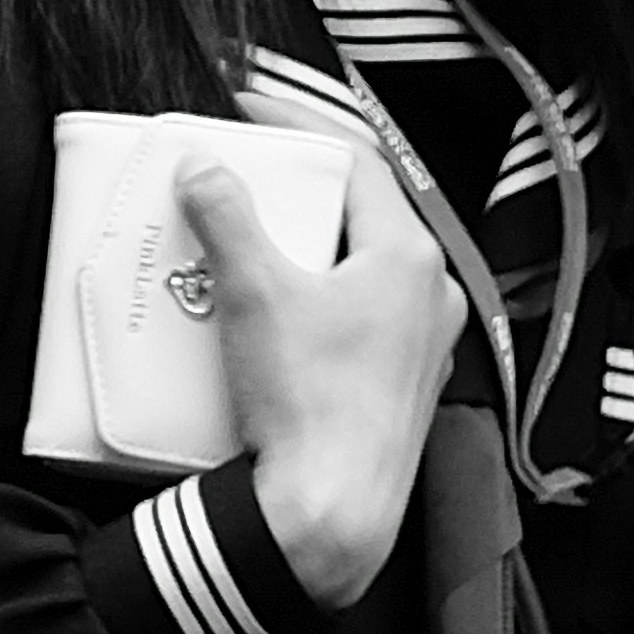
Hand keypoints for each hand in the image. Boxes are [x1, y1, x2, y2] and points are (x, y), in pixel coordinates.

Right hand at [191, 140, 464, 610]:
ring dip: (300, 255)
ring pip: (356, 273)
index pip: (356, 158)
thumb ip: (227, 218)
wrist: (328, 520)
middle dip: (293, 196)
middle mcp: (429, 299)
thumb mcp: (254, 295)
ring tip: (242, 257)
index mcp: (410, 259)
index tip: (251, 113)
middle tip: (240, 187)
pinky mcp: (396, 392)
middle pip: (356, 216)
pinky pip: (354, 325)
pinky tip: (263, 327)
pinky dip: (310, 309)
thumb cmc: (311, 411)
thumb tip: (205, 171)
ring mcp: (419, 349)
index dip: (297, 126)